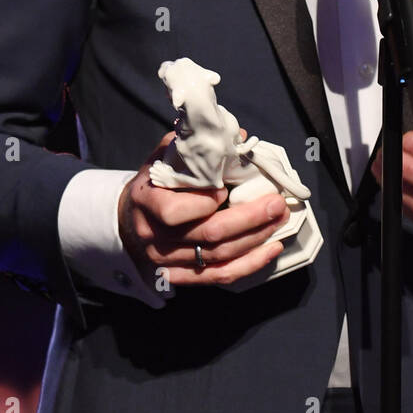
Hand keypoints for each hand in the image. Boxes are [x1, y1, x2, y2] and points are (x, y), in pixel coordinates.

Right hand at [118, 132, 287, 287]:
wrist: (133, 217)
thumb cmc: (156, 183)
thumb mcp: (166, 157)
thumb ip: (196, 146)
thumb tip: (238, 137)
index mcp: (146, 201)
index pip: (174, 211)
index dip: (204, 202)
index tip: (225, 187)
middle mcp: (154, 236)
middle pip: (207, 235)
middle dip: (249, 218)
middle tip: (275, 203)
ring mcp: (168, 260)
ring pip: (218, 256)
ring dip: (255, 238)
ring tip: (279, 219)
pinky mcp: (183, 275)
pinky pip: (220, 275)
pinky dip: (249, 264)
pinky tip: (271, 248)